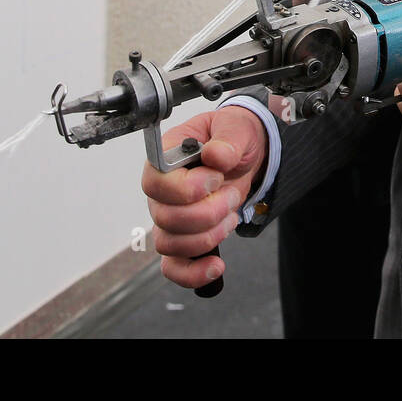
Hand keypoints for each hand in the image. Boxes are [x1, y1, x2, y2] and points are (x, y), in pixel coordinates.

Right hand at [141, 106, 267, 289]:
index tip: (216, 177)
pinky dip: (193, 273)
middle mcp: (161, 191)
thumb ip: (228, 138)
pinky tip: (216, 266)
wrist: (245, 153)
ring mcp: (168, 217)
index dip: (187, 188)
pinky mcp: (182, 239)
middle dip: (207, 212)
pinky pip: (174, 267)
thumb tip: (215, 156)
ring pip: (170, 244)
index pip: (155, 183)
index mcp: (165, 158)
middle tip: (230, 193)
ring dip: (208, 236)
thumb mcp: (237, 127)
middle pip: (165, 218)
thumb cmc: (233, 135)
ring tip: (230, 215)